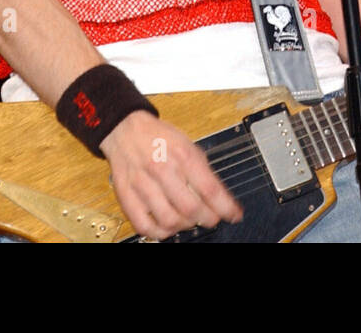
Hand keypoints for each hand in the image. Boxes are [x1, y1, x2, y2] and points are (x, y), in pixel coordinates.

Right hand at [99, 110, 242, 239]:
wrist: (126, 130)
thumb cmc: (159, 137)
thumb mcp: (188, 145)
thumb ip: (203, 170)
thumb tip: (220, 197)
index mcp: (182, 154)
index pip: (209, 189)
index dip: (226, 207)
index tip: (234, 215)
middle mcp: (162, 169)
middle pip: (191, 208)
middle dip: (207, 219)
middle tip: (211, 219)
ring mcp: (143, 184)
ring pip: (169, 220)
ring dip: (184, 226)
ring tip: (189, 221)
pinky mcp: (126, 195)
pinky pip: (144, 225)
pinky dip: (159, 232)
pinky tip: (167, 226)